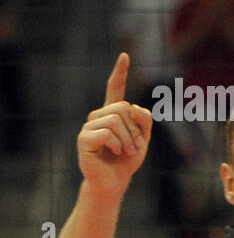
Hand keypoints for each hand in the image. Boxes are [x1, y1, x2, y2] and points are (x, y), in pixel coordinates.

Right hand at [76, 53, 152, 197]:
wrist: (115, 181)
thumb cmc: (127, 160)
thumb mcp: (143, 139)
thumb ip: (144, 121)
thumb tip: (133, 107)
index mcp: (113, 114)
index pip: (115, 89)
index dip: (120, 73)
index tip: (124, 56)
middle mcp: (98, 116)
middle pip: (123, 107)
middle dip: (136, 129)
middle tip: (135, 146)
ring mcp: (89, 127)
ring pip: (116, 120)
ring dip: (129, 139)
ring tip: (126, 151)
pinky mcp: (83, 139)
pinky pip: (107, 133)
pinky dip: (117, 145)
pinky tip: (114, 153)